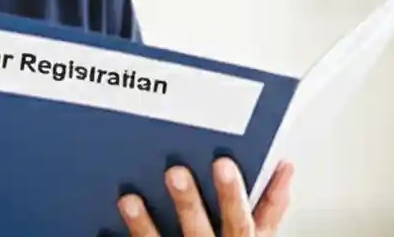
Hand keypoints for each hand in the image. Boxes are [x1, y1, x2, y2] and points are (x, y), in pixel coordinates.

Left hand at [117, 158, 293, 236]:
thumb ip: (270, 209)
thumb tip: (283, 168)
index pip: (245, 223)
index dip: (235, 196)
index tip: (223, 163)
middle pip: (200, 233)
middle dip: (190, 204)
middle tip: (174, 173)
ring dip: (146, 225)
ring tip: (129, 199)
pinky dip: (131, 236)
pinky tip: (110, 226)